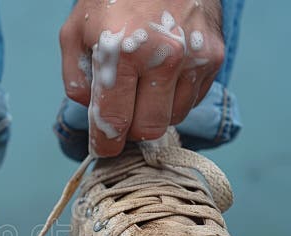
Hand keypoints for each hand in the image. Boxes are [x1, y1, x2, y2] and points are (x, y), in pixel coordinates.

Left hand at [60, 0, 223, 156]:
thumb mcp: (76, 30)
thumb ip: (77, 78)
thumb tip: (93, 115)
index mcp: (122, 52)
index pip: (113, 121)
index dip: (105, 144)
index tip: (102, 150)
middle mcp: (163, 57)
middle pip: (147, 129)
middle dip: (129, 130)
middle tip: (121, 117)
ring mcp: (194, 58)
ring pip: (172, 118)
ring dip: (153, 113)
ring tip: (142, 86)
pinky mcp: (214, 57)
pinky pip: (191, 100)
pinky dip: (174, 97)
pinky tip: (163, 74)